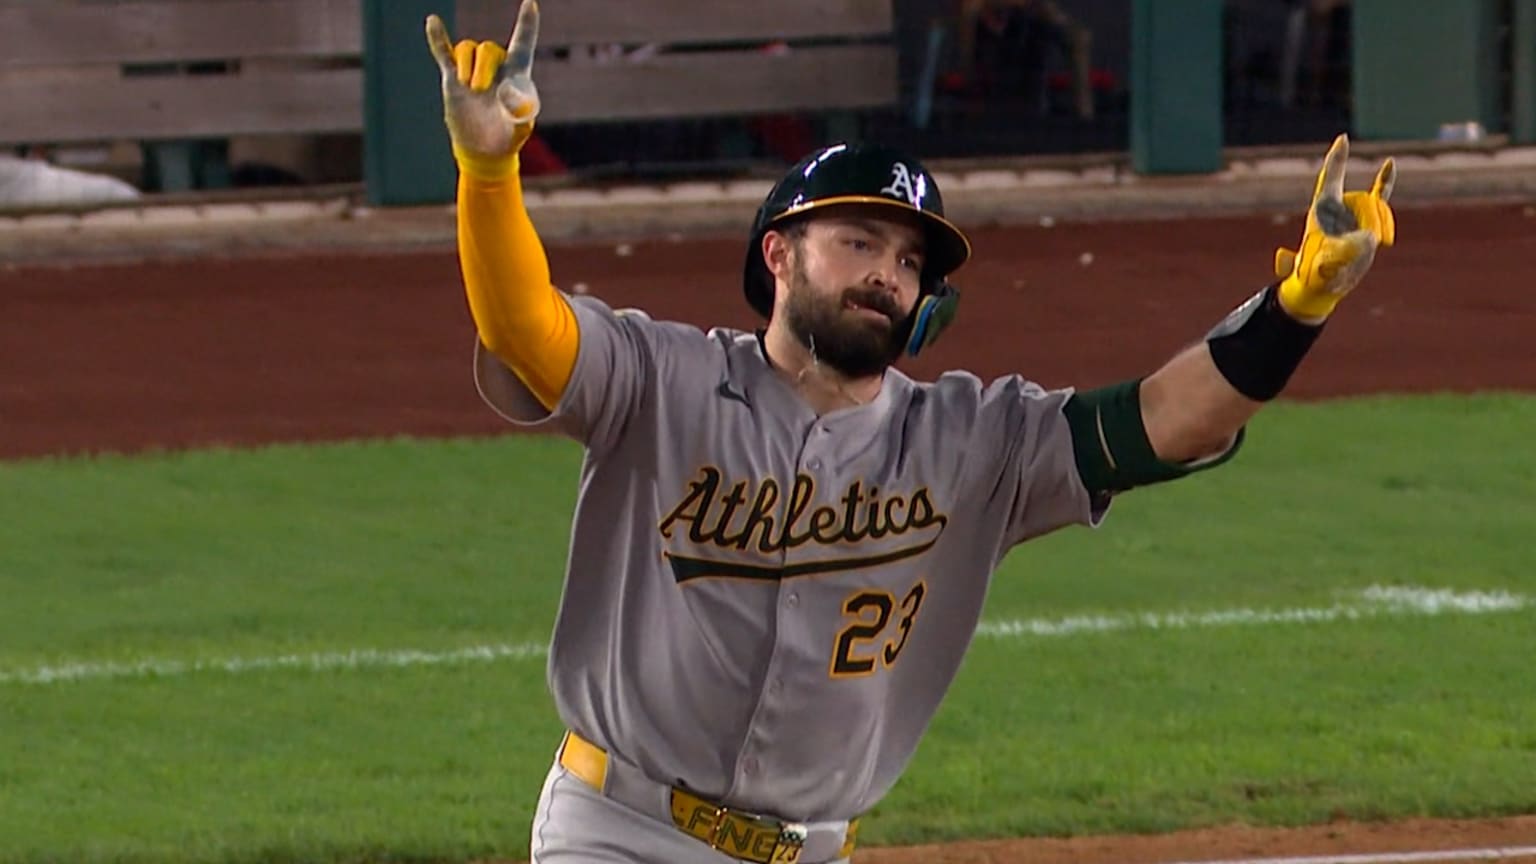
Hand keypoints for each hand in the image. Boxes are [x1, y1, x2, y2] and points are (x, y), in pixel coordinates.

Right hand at [424, 0, 540, 178]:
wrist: (484, 151)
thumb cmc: (508, 138)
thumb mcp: (519, 129)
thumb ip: (520, 113)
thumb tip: (510, 93)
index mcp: (517, 75)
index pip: (523, 44)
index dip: (527, 24)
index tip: (531, 3)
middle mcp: (495, 68)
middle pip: (488, 49)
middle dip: (483, 66)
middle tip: (479, 90)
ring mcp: (473, 72)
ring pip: (467, 49)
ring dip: (466, 64)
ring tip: (468, 87)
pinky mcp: (454, 79)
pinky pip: (444, 53)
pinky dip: (437, 39)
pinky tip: (432, 21)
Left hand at [1273, 134, 1396, 322]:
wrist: (1320, 285)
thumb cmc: (1315, 275)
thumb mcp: (1327, 266)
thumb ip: (1345, 253)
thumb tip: (1369, 238)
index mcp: (1320, 211)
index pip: (1329, 180)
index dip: (1337, 161)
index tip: (1343, 140)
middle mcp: (1334, 207)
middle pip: (1362, 200)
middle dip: (1371, 219)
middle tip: (1371, 242)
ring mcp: (1349, 212)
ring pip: (1375, 208)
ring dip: (1379, 225)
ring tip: (1376, 245)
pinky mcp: (1362, 221)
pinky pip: (1376, 198)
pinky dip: (1384, 182)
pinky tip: (1390, 163)